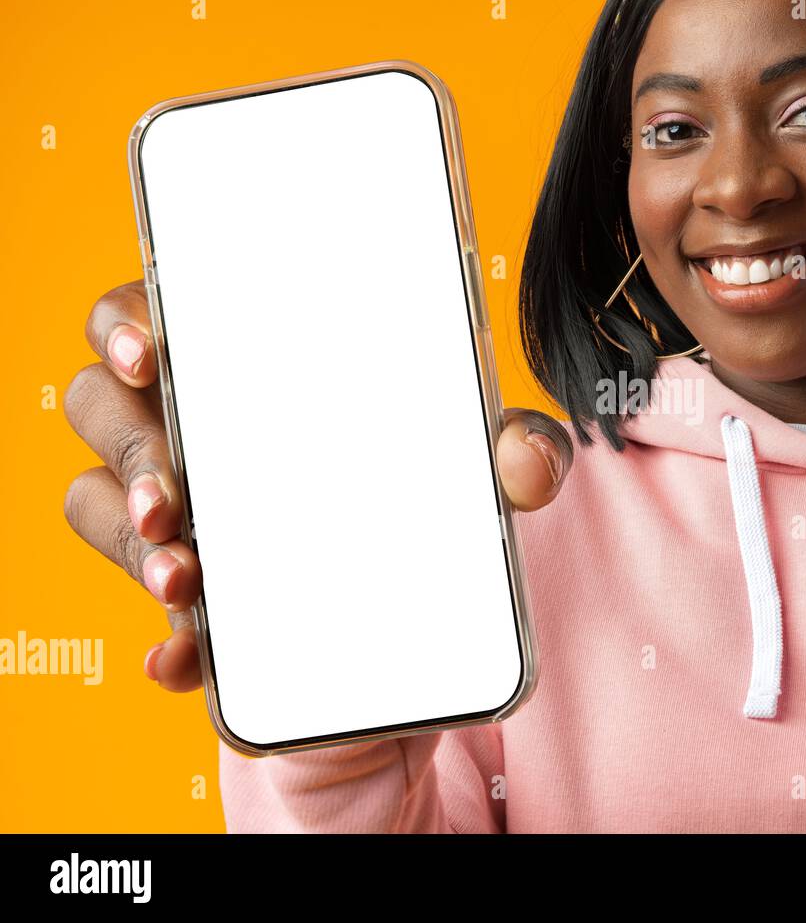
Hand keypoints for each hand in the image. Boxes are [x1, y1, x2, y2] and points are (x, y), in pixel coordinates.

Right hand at [63, 280, 573, 691]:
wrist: (420, 630)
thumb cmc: (423, 504)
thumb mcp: (476, 472)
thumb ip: (515, 453)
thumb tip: (530, 459)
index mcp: (244, 372)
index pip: (149, 321)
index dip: (127, 323)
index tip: (150, 349)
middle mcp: (193, 434)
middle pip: (104, 410)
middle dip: (133, 450)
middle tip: (173, 495)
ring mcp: (182, 518)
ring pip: (100, 505)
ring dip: (130, 539)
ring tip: (185, 576)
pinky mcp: (196, 605)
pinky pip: (151, 618)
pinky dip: (169, 643)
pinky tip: (187, 661)